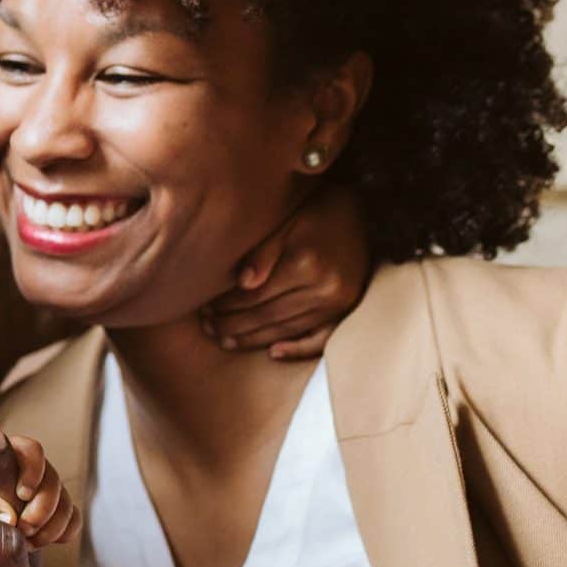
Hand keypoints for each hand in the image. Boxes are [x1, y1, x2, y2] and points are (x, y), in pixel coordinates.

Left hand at [202, 183, 369, 359]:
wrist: (362, 213)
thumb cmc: (314, 214)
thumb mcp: (285, 223)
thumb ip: (262, 253)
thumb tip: (242, 284)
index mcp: (304, 264)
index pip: (254, 296)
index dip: (226, 306)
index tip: (204, 310)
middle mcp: (324, 289)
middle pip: (267, 316)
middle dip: (233, 325)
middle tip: (208, 329)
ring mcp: (338, 304)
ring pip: (286, 330)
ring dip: (254, 339)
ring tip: (226, 341)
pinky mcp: (346, 311)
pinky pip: (320, 338)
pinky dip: (297, 349)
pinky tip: (273, 353)